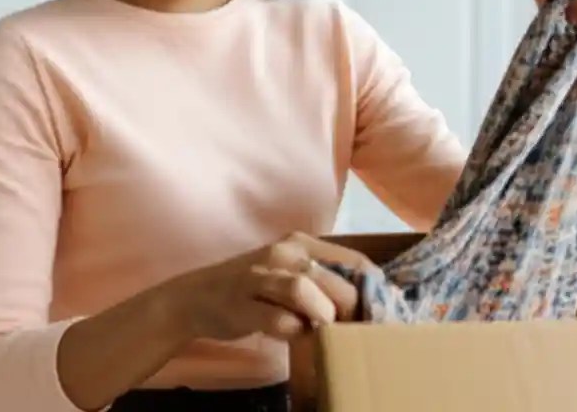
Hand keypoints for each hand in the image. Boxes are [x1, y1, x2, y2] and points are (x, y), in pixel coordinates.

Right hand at [159, 231, 376, 342]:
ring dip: (322, 316)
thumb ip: (323, 281)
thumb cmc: (253, 287)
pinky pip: (278, 319)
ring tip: (323, 330)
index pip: (354, 261)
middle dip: (351, 310)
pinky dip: (292, 330)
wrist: (196, 297)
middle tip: (353, 331)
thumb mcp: (289, 273)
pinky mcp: (242, 303)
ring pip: (305, 290)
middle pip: (334, 279)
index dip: (373, 290)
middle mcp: (282, 252)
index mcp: (301, 242)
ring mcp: (260, 275)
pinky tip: (294, 334)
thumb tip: (369, 303)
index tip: (380, 313)